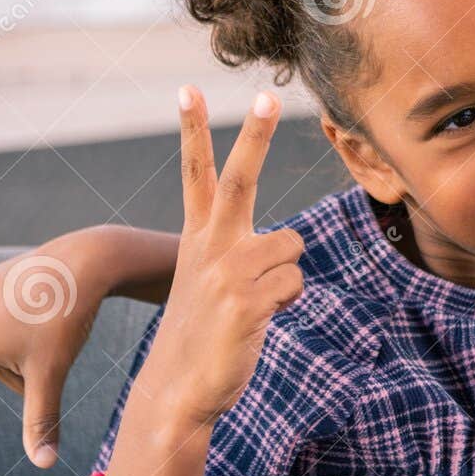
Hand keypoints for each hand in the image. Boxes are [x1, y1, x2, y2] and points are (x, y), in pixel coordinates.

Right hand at [0, 234, 109, 466]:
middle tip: (43, 332)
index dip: (14, 375)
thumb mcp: (50, 373)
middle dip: (18, 370)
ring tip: (42, 321)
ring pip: (0, 349)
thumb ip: (40, 420)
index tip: (31, 352)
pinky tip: (39, 304)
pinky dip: (22, 329)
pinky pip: (5, 325)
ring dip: (22, 351)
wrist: (83, 261)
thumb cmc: (63, 317)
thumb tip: (44, 465)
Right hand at [140, 87, 304, 426]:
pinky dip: (288, 301)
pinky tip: (259, 319)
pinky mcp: (247, 300)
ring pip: (293, 247)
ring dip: (286, 276)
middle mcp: (211, 245)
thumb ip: (243, 253)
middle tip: (267, 99)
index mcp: (199, 236)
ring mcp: (227, 271)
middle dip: (254, 136)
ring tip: (256, 303)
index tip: (188, 88)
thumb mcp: (215, 283)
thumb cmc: (206, 332)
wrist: (179, 387)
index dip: (194, 131)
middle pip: (239, 179)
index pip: (196, 174)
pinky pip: (295, 282)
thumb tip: (290, 247)